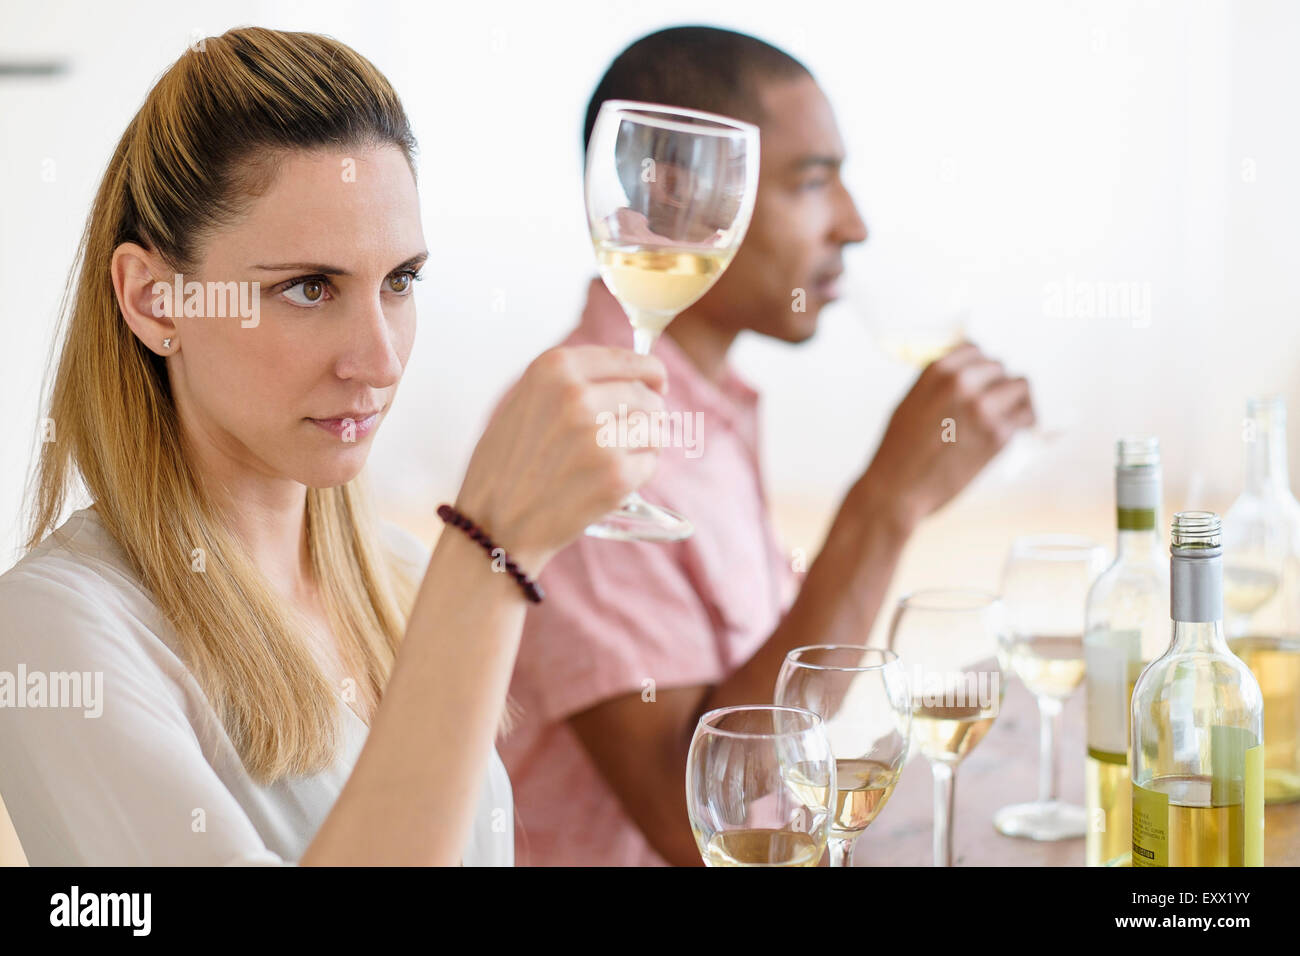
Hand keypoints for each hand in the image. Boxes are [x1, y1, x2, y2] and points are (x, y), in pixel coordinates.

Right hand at [454, 346, 666, 571]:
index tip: (657, 384)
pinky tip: (611, 481)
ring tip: (614, 459)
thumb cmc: (505, 466)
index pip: (629, 360)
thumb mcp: (526, 401)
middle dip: (645, 416)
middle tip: (626, 436)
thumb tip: (631, 376)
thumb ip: (571, 382)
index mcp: (555, 369)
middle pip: (646, 397)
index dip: (650, 373)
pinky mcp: (615, 476)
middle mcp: (577, 397)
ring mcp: (599, 437)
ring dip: (644, 445)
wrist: (492, 525)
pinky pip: (650, 464)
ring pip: (654, 429)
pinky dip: (638, 473)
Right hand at [857, 343, 1034, 528]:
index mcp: (937, 371)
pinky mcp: (998, 434)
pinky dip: (1023, 422)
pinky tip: (1014, 430)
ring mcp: (982, 407)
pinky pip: (1026, 416)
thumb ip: (937, 384)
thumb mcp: (909, 402)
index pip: (974, 349)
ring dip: (1016, 399)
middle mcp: (961, 383)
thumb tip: (966, 374)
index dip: (978, 366)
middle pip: (999, 367)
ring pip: (1021, 386)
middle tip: (991, 404)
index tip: (979, 379)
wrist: (897, 489)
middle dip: (996, 384)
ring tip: (1010, 413)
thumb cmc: (899, 451)